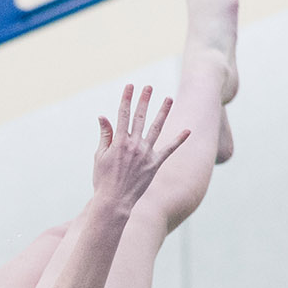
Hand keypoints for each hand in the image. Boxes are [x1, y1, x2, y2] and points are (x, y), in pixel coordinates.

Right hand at [91, 84, 189, 210]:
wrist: (114, 201)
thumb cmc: (103, 180)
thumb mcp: (100, 156)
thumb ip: (105, 135)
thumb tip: (103, 117)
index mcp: (119, 141)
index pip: (123, 115)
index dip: (127, 99)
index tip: (130, 86)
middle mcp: (134, 145)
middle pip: (140, 117)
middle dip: (144, 100)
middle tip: (148, 87)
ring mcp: (146, 154)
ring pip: (156, 128)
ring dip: (163, 112)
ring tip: (168, 98)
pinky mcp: (155, 164)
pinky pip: (169, 150)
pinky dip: (179, 140)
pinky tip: (188, 130)